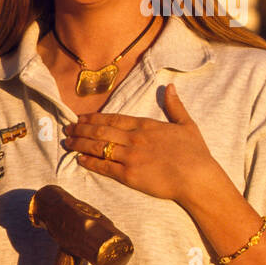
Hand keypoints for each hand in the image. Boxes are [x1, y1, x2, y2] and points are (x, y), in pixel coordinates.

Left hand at [63, 83, 221, 207]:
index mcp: (146, 125)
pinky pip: (103, 166)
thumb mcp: (187, 125)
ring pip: (98, 146)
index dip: (94, 118)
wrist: (198, 178)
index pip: (113, 118)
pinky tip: (79, 159)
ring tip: (68, 142)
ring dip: (80, 143)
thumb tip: (170, 87)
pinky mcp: (128, 175)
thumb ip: (175, 106)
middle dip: (81, 129)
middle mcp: (134, 138)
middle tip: (67, 128)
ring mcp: (130, 156)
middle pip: (101, 131)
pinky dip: (89, 161)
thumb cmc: (196, 153)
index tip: (81, 117)